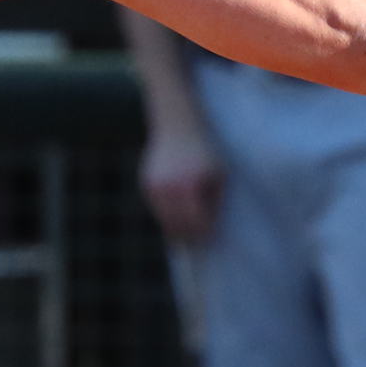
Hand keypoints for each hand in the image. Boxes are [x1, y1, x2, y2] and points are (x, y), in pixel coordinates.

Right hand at [141, 127, 224, 243]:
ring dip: (178, 229)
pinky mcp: (146, 184)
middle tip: (201, 243)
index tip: (213, 238)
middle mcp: (168, 188)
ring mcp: (154, 186)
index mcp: (189, 186)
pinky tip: (179, 213)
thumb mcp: (219, 174)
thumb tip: (210, 231)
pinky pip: (157, 209)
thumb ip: (216, 202)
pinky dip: (168, 214)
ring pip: (165, 220)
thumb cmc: (205, 150)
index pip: (196, 221)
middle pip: (178, 225)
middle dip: (190, 236)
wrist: (178, 124)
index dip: (205, 233)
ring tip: (191, 232)